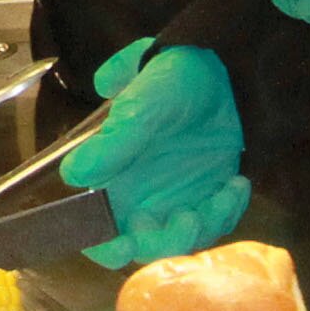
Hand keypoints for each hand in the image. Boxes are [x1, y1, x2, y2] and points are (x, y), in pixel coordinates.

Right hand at [76, 41, 250, 264]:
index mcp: (114, 178)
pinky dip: (228, 210)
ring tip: (224, 191)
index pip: (97, 228)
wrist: (221, 64)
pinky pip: (215, 221)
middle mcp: (142, 195)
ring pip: (183, 238)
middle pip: (144, 245)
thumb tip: (72, 174)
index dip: (102, 245)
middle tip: (187, 219)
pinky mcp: (209, 194)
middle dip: (166, 242)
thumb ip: (112, 143)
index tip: (120, 244)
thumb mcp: (140, 107)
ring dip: (204, 225)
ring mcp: (177, 196)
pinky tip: (237, 182)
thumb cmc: (171, 80)